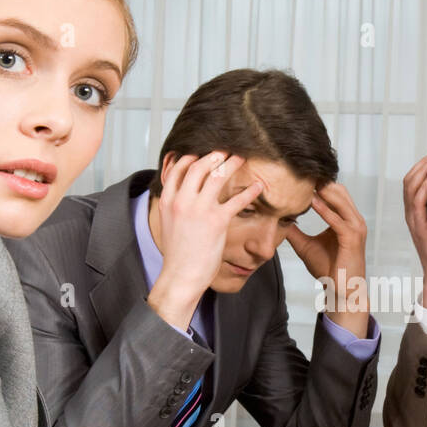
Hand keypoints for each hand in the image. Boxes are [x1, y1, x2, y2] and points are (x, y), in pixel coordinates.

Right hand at [147, 151, 262, 328]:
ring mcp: (199, 209)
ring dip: (231, 164)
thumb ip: (175, 205)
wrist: (180, 275)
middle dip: (214, 155)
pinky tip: (258, 187)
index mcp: (168, 200)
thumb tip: (183, 194)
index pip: (179, 168)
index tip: (204, 153)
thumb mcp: (168, 223)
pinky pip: (236, 200)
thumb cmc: (177, 254)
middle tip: (225, 151)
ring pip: (217, 176)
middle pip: (199, 166)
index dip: (193, 156)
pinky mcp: (216, 221)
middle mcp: (182, 200)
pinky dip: (250, 192)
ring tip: (241, 158)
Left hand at [286, 182, 369, 337]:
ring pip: (340, 200)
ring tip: (305, 180)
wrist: (342, 290)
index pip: (334, 193)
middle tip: (300, 170)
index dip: (318, 183)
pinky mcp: (352, 238)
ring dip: (323, 190)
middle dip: (321, 180)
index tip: (299, 174)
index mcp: (346, 219)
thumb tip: (278, 221)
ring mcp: (356, 228)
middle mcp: (354, 219)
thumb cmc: (328, 269)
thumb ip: (294, 232)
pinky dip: (324, 210)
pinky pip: (337, 219)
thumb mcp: (306, 245)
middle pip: (339, 190)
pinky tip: (310, 202)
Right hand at [401, 150, 426, 310]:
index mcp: (417, 212)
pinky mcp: (420, 228)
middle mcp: (412, 214)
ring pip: (411, 187)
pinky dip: (424, 186)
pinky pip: (417, 202)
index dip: (423, 165)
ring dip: (423, 169)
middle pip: (410, 179)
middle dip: (423, 162)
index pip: (413, 181)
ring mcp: (414, 220)